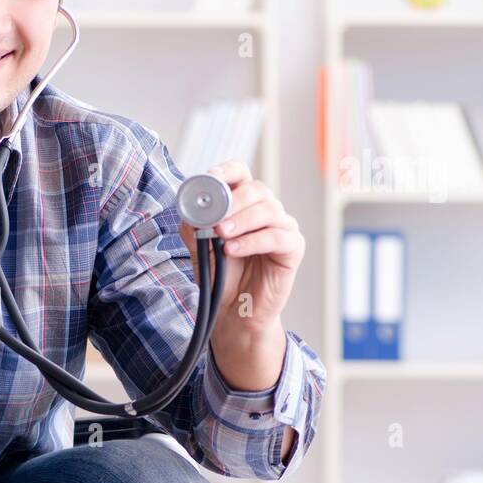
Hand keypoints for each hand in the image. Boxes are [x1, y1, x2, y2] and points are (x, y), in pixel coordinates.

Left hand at [178, 160, 303, 343]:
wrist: (233, 310)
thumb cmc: (220, 275)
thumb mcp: (198, 248)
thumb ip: (194, 227)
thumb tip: (190, 209)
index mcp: (243, 204)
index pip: (241, 174)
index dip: (227, 171)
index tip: (210, 177)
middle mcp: (266, 211)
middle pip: (256, 189)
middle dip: (233, 200)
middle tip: (214, 217)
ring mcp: (282, 228)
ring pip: (268, 210)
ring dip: (242, 220)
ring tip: (221, 235)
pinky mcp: (292, 249)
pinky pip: (277, 237)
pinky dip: (253, 241)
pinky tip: (233, 250)